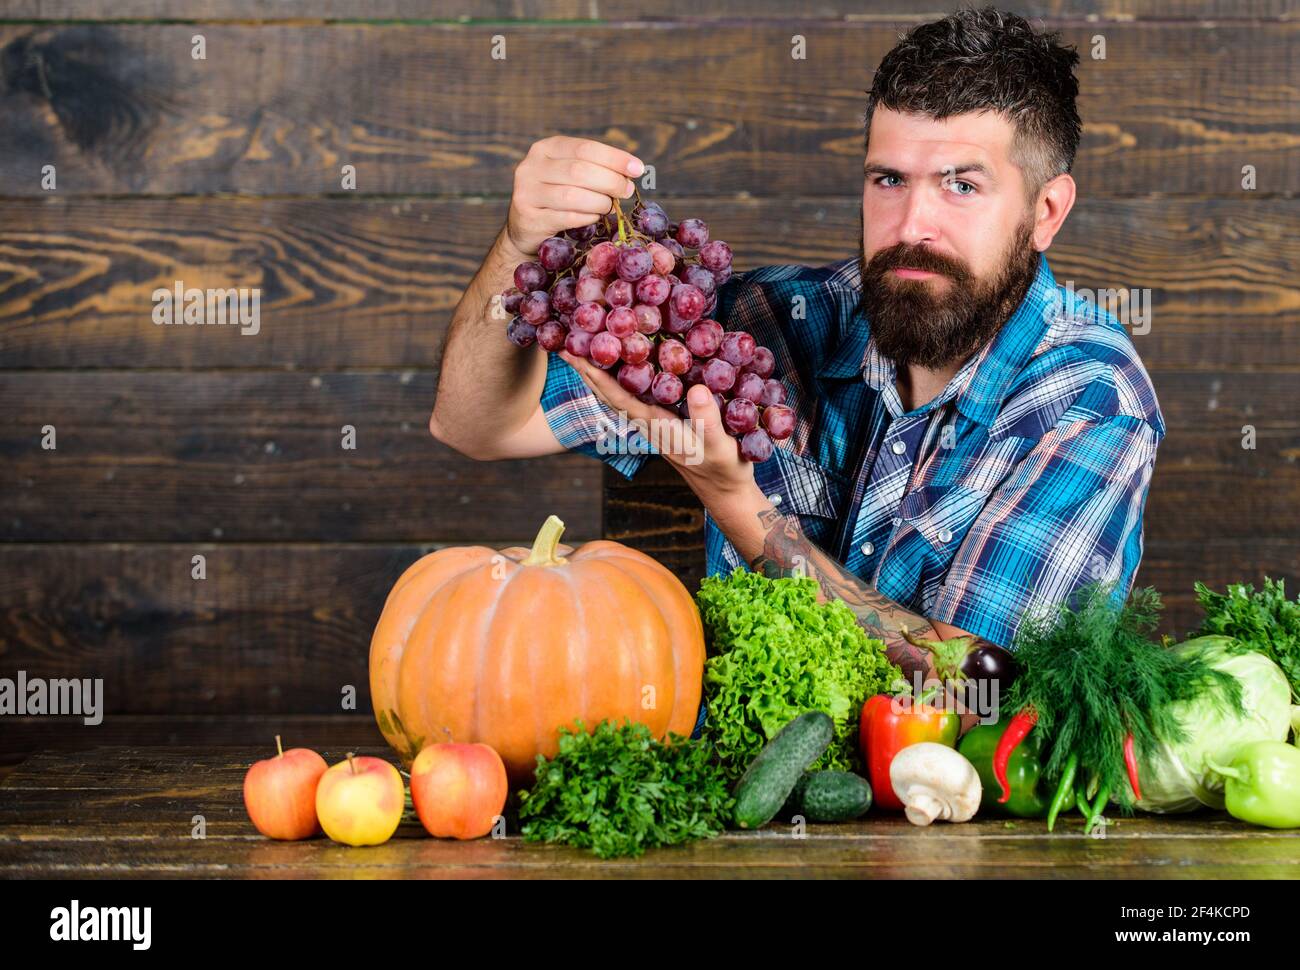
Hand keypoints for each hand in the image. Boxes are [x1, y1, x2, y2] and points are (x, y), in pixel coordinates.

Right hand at [506, 137, 643, 256]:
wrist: (527, 229)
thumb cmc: (558, 198)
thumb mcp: (572, 175)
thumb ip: (596, 168)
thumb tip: (633, 170)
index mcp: (545, 148)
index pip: (584, 148)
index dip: (614, 158)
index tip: (637, 168)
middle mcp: (531, 166)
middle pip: (579, 170)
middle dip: (610, 181)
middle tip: (626, 191)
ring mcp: (526, 193)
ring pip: (572, 196)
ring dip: (599, 202)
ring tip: (608, 206)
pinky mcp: (528, 218)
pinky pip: (566, 217)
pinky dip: (587, 218)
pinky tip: (594, 217)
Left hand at [558, 350, 757, 506]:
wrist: (724, 488)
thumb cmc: (723, 469)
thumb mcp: (719, 446)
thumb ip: (707, 421)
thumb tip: (696, 390)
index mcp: (655, 425)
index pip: (617, 397)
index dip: (595, 375)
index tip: (575, 354)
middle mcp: (647, 422)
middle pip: (608, 393)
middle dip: (586, 370)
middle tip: (565, 342)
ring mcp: (653, 421)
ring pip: (618, 393)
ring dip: (599, 372)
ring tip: (584, 348)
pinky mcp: (662, 419)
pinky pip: (634, 394)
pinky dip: (621, 377)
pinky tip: (620, 364)